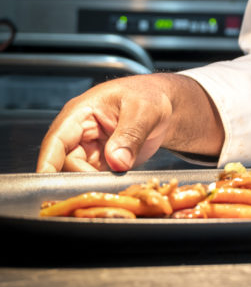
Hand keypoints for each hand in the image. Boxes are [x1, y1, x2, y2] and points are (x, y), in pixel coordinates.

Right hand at [36, 73, 223, 172]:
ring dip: (93, 185)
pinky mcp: (100, 164)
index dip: (48, 164)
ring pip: (78, 176)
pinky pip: (94, 180)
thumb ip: (130, 134)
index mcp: (80, 113)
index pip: (56, 141)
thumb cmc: (150, 97)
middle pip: (65, 164)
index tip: (50, 187)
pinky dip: (103, 187)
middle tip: (103, 189)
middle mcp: (79, 134)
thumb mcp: (144, 110)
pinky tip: (117, 189)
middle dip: (80, 179)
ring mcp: (88, 151)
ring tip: (114, 188)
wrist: (165, 107)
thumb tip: (117, 161)